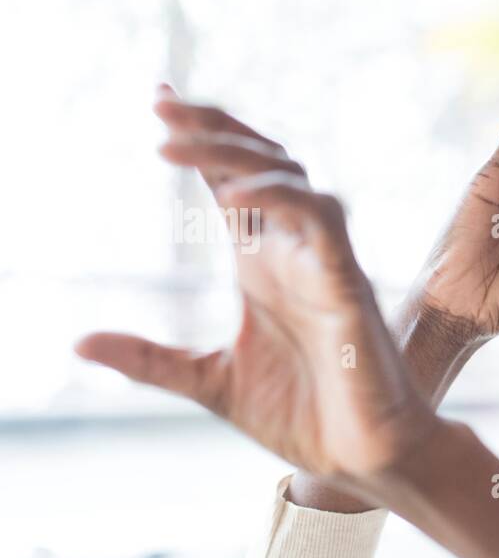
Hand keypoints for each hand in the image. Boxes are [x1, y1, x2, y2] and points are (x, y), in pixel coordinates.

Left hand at [75, 88, 433, 487]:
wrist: (361, 461)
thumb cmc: (302, 418)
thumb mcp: (207, 381)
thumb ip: (149, 360)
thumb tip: (77, 344)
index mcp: (262, 266)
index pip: (230, 183)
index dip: (199, 140)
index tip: (157, 97)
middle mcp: (293, 253)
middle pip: (260, 164)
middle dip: (212, 128)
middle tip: (158, 104)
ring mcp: (323, 264)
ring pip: (292, 177)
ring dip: (236, 152)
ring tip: (172, 142)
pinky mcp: (348, 285)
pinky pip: (322, 220)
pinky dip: (281, 198)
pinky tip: (232, 195)